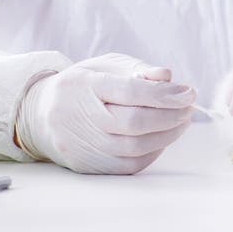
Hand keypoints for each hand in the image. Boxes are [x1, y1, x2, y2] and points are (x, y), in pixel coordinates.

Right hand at [14, 52, 196, 173]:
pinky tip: (163, 139)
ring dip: (166, 136)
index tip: (189, 92)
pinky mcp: (87, 166)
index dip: (163, 94)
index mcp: (85, 84)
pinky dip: (152, 153)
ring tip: (182, 122)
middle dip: (170, 116)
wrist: (43, 113)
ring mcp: (81, 145)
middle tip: (189, 108)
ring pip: (134, 148)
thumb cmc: (85, 84)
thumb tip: (169, 78)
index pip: (129, 91)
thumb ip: (139, 70)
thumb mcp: (107, 65)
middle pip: (134, 123)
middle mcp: (80, 117)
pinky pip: (128, 166)